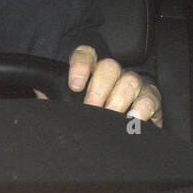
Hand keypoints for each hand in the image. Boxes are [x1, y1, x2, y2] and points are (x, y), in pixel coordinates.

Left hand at [32, 44, 162, 126]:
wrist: (117, 137)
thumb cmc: (88, 119)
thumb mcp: (67, 108)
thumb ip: (53, 99)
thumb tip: (40, 95)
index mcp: (91, 72)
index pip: (86, 55)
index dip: (80, 65)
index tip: (74, 85)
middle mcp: (114, 75)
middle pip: (110, 67)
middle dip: (99, 90)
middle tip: (92, 109)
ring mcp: (134, 85)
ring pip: (130, 81)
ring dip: (119, 100)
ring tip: (112, 118)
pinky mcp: (152, 100)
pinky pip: (152, 97)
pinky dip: (143, 108)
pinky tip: (134, 118)